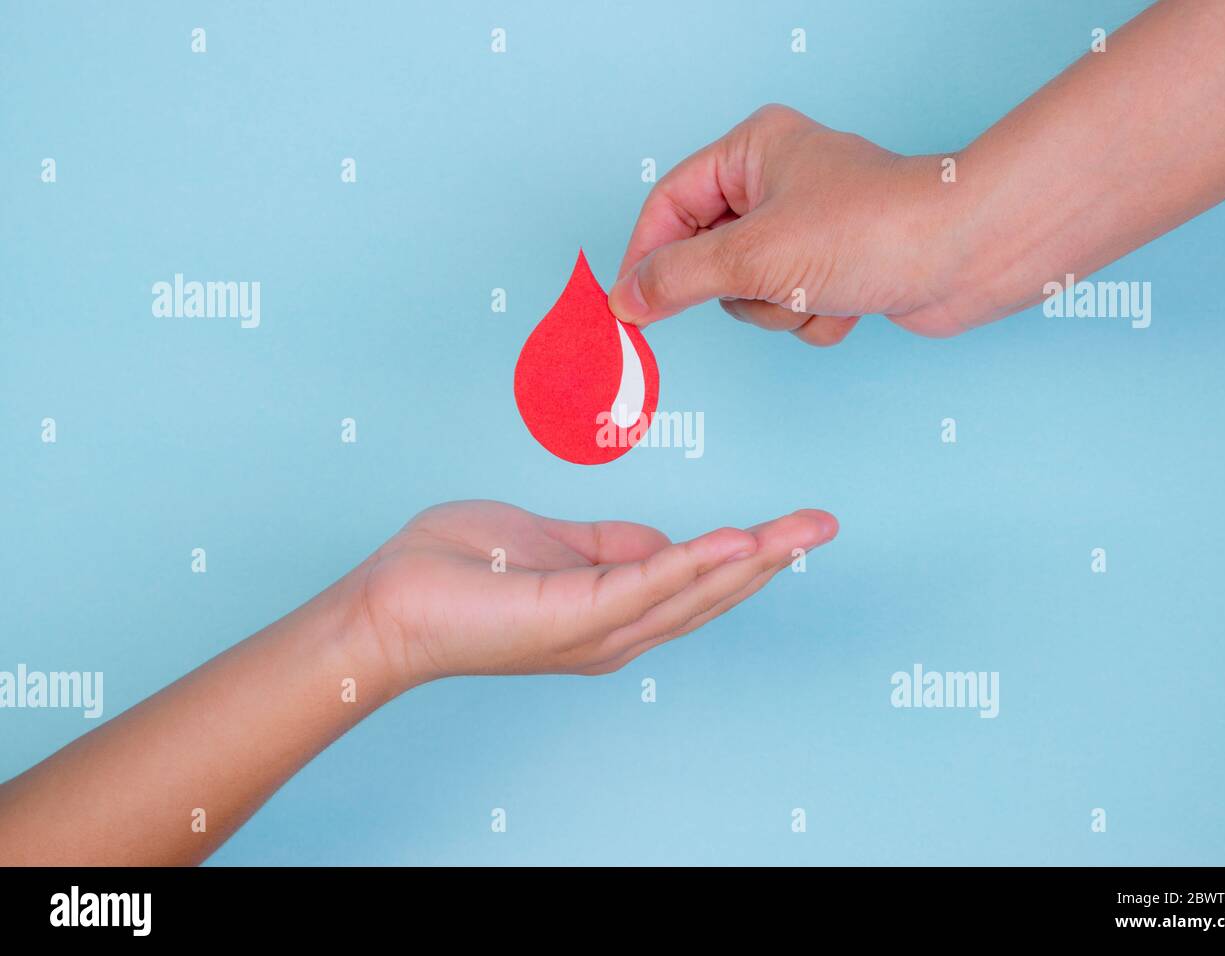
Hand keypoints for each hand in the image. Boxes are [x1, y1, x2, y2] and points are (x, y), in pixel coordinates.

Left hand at [352, 500, 836, 688]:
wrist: (388, 602)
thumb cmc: (458, 571)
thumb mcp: (551, 543)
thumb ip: (607, 546)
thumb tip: (661, 542)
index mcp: (608, 610)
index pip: (692, 582)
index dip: (745, 556)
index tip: (793, 528)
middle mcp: (611, 631)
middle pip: (707, 594)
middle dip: (770, 560)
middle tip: (823, 527)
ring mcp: (592, 630)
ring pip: (687, 595)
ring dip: (747, 563)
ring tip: (797, 533)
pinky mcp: (567, 617)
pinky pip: (641, 587)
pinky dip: (690, 565)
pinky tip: (732, 543)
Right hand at [608, 104, 967, 344]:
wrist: (967, 254)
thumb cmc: (872, 228)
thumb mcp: (753, 255)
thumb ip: (677, 277)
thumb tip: (626, 298)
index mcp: (752, 151)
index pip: (669, 205)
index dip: (646, 257)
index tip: (630, 307)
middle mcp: (777, 184)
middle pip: (708, 257)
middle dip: (741, 288)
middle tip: (767, 284)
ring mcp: (808, 229)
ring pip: (751, 294)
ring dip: (782, 308)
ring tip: (820, 288)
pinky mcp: (836, 268)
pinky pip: (792, 311)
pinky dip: (815, 318)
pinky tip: (850, 302)